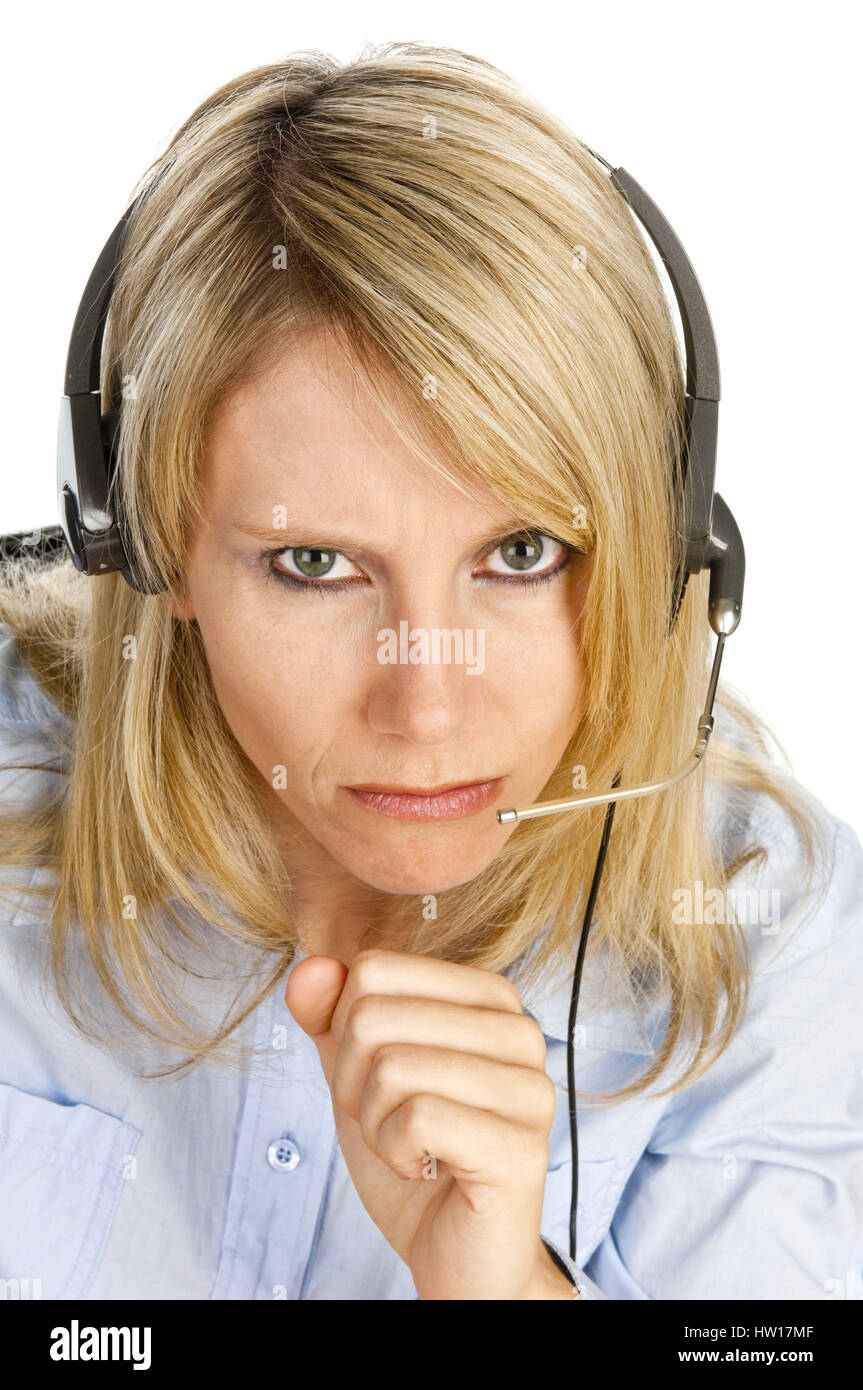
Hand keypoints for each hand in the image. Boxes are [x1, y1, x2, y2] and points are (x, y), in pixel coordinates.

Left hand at [285, 947, 573, 1299]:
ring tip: (413, 1149)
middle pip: (375, 1016)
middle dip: (355, 1084)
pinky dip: (397, 1154)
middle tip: (392, 1124)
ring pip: (393, 1067)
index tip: (381, 1083)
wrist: (457, 1255)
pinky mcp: (520, 1146)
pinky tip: (427, 1171)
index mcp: (489, 998)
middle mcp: (520, 1030)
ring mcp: (528, 1088)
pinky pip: (417, 1118)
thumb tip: (309, 967)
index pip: (374, 970)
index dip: (346, 1034)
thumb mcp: (357, 1076)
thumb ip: (330, 1016)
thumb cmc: (415, 1157)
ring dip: (376, 1125)